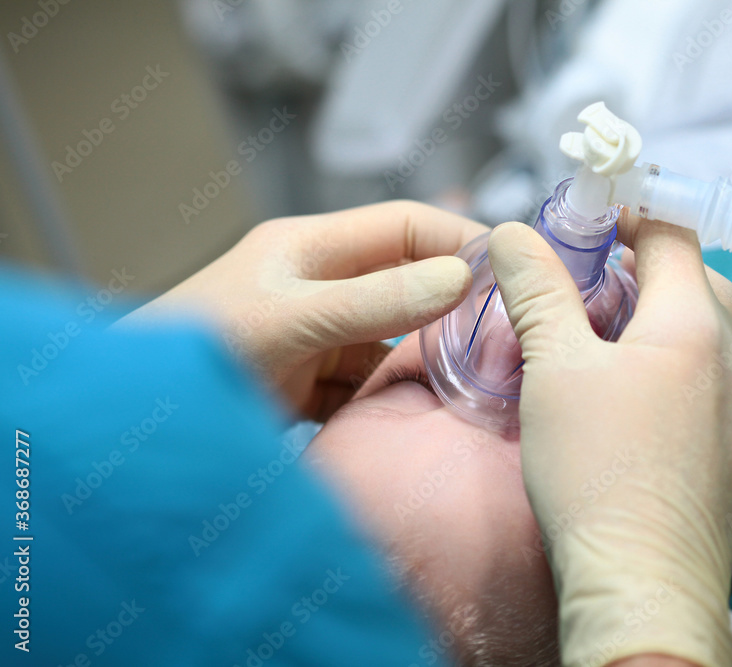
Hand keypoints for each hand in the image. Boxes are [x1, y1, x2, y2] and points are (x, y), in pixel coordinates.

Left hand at [117, 201, 487, 419]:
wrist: (139, 418)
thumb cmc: (196, 347)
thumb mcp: (291, 319)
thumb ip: (375, 303)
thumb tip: (458, 279)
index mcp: (313, 247)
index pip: (405, 226)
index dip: (457, 241)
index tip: (506, 273)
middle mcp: (321, 286)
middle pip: (406, 285)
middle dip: (449, 308)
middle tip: (501, 338)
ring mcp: (318, 336)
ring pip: (394, 340)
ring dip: (425, 361)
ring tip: (471, 386)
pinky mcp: (312, 383)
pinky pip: (370, 384)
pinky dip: (395, 398)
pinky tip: (423, 416)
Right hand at [487, 214, 731, 666]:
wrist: (643, 586)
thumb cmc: (596, 473)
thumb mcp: (553, 368)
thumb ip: (538, 291)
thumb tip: (513, 233)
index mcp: (696, 327)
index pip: (676, 233)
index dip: (631, 213)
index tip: (587, 221)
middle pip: (698, 281)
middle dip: (647, 265)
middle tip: (590, 279)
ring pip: (707, 335)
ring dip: (661, 317)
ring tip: (603, 336)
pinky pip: (710, 382)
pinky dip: (674, 364)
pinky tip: (629, 396)